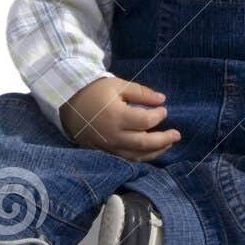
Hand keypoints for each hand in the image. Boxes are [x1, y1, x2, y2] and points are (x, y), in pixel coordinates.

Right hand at [59, 77, 179, 161]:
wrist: (68, 102)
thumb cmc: (95, 91)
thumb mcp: (118, 85)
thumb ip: (141, 93)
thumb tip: (162, 100)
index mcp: (117, 116)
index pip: (146, 121)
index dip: (159, 116)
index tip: (163, 109)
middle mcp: (113, 135)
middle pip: (144, 143)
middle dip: (164, 140)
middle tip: (177, 135)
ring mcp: (108, 146)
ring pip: (137, 155)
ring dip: (155, 151)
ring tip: (168, 144)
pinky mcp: (103, 151)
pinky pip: (126, 159)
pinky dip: (140, 157)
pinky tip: (150, 151)